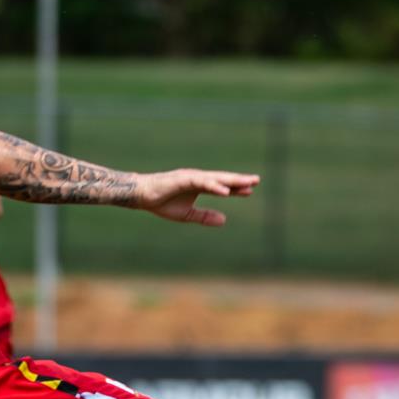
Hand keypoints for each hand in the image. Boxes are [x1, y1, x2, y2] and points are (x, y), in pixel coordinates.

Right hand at [134, 169, 258, 226]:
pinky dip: (214, 186)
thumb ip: (205, 216)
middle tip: (256, 180)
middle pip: (222, 179)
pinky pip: (201, 182)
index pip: (222, 186)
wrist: (141, 196)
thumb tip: (224, 220)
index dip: (236, 188)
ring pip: (215, 179)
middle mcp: (197, 179)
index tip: (251, 190)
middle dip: (239, 180)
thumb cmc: (162, 202)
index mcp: (199, 186)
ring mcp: (190, 177)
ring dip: (230, 181)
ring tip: (246, 184)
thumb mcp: (187, 214)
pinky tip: (225, 191)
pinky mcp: (182, 179)